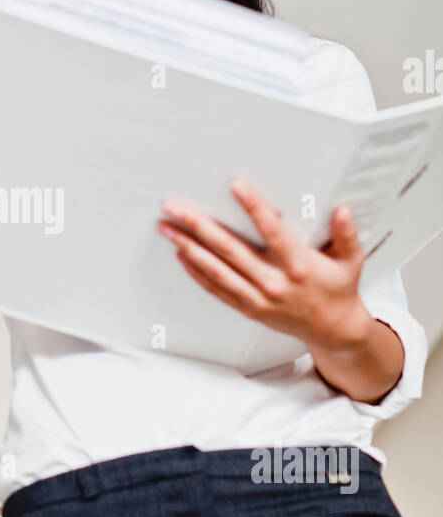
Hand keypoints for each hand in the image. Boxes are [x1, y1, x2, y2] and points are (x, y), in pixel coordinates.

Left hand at [156, 179, 372, 352]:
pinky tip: (181, 255)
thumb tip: (342, 209)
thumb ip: (346, 234)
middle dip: (199, 226)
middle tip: (175, 208)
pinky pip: (217, 289)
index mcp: (299, 266)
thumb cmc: (340, 289)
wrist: (333, 331)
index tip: (236, 186)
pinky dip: (197, 272)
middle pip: (230, 250)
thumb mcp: (351, 261)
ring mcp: (258, 298)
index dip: (254, 208)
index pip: (272, 231)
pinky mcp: (249, 308)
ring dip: (188, 248)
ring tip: (167, 229)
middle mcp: (274, 283)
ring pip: (216, 270)